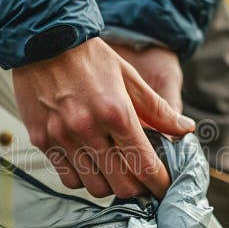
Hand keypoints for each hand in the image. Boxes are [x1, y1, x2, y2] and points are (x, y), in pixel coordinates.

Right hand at [12, 37, 194, 198]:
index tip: (164, 187)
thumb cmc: (89, 57)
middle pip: (121, 185)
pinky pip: (68, 178)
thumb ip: (158, 109)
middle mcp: (88, 128)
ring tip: (114, 171)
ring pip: (94, 187)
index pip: (145, 165)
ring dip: (110, 185)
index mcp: (116, 112)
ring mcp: (62, 136)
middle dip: (137, 188)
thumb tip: (186, 129)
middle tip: (141, 180)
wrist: (43, 39)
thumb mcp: (130, 77)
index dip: (160, 183)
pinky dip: (83, 178)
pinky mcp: (42, 140)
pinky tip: (89, 164)